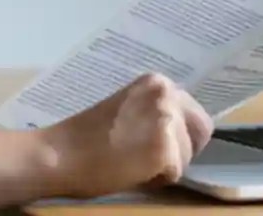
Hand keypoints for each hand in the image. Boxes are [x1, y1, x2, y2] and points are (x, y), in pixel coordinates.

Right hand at [41, 73, 213, 198]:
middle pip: (201, 130)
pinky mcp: (164, 148)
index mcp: (157, 81)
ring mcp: (167, 120)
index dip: (181, 134)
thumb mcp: (128, 110)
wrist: (60, 154)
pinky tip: (132, 172)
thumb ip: (154, 112)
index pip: (192, 111)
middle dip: (183, 149)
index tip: (160, 145)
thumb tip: (179, 131)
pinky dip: (156, 180)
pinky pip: (175, 173)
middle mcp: (166, 94)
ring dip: (167, 166)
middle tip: (154, 161)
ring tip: (133, 164)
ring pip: (188, 155)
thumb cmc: (86, 137)